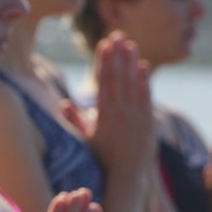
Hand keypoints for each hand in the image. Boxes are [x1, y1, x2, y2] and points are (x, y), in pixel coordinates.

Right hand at [87, 32, 155, 181]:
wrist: (127, 176)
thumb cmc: (103, 159)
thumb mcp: (86, 140)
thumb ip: (75, 120)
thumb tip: (63, 103)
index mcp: (103, 115)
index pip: (104, 82)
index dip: (104, 61)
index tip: (103, 45)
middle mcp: (120, 113)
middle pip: (119, 78)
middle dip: (118, 55)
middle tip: (117, 36)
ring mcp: (136, 116)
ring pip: (133, 83)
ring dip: (132, 62)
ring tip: (130, 44)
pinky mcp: (149, 121)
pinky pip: (146, 96)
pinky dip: (145, 80)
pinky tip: (144, 66)